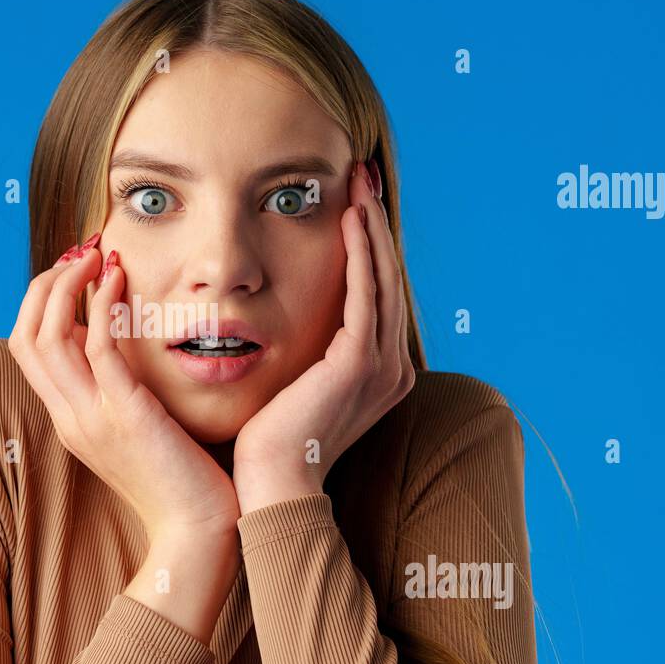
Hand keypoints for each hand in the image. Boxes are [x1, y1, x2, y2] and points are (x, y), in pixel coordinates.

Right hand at [8, 233, 241, 542]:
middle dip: (45, 284)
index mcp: (70, 419)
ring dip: (66, 284)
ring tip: (95, 254)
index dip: (42, 301)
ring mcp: (92, 416)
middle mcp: (70, 416)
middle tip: (80, 253)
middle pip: (24, 336)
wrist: (199, 529)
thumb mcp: (139, 429)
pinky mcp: (125, 413)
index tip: (74, 271)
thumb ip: (122, 391)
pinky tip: (119, 277)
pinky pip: (96, 346)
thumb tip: (124, 347)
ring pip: (46, 336)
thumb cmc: (182, 478)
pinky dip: (101, 303)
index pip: (28, 348)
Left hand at [232, 158, 414, 513]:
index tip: (355, 204)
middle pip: (388, 280)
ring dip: (370, 228)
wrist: (274, 485)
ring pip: (382, 280)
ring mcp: (381, 366)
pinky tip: (351, 220)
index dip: (371, 247)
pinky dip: (361, 254)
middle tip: (362, 178)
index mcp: (381, 374)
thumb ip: (310, 356)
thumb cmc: (272, 443)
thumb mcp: (298, 388)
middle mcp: (392, 369)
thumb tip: (295, 329)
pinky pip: (365, 295)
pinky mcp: (359, 363)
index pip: (379, 296)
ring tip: (358, 185)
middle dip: (375, 225)